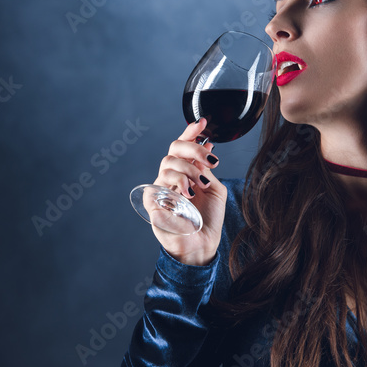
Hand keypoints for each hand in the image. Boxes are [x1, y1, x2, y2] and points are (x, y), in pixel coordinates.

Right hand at [150, 118, 226, 265]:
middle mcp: (172, 176)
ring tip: (199, 185)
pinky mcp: (152, 201)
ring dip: (188, 170)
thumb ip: (207, 168)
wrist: (202, 244)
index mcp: (186, 171)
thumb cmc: (208, 220)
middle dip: (193, 149)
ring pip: (169, 163)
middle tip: (210, 160)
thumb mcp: (214, 188)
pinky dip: (177, 185)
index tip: (202, 122)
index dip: (191, 133)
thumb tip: (206, 147)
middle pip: (174, 148)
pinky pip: (160, 183)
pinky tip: (188, 194)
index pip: (184, 146)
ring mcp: (161, 187)